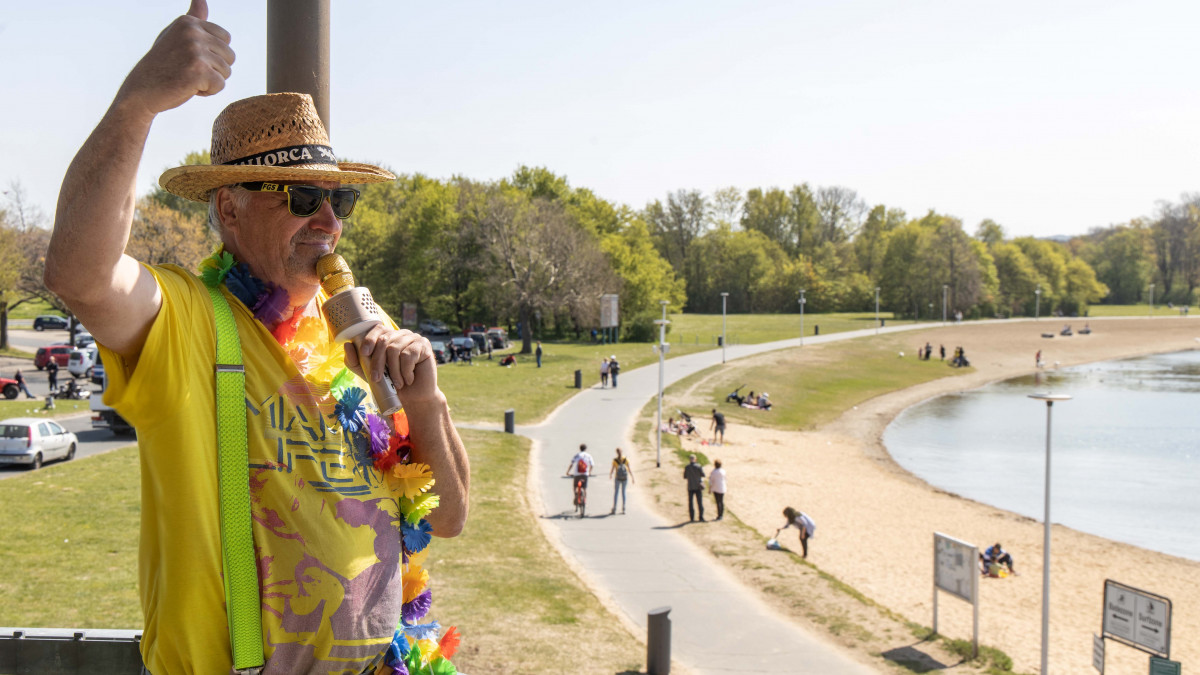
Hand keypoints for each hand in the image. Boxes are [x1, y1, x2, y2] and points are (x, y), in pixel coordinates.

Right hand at [115, 0, 234, 117]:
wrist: (141, 90)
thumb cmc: (162, 65)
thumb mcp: (176, 36)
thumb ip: (194, 19)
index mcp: (188, 22)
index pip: (225, 38)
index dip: (213, 54)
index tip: (190, 58)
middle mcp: (192, 32)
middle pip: (230, 56)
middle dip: (214, 68)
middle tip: (189, 71)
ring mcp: (195, 51)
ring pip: (226, 71)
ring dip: (210, 81)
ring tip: (187, 78)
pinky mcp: (198, 71)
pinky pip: (220, 85)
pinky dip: (208, 92)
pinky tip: (188, 88)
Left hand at [344, 324, 440, 405]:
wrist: (413, 397)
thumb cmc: (391, 384)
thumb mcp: (369, 374)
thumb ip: (356, 362)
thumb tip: (347, 345)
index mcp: (388, 337)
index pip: (377, 329)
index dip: (369, 339)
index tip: (364, 353)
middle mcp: (401, 334)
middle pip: (384, 341)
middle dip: (377, 362)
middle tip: (377, 379)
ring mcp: (413, 338)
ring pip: (395, 349)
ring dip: (393, 370)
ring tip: (397, 383)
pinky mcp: (424, 345)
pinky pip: (408, 354)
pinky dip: (406, 371)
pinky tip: (409, 379)